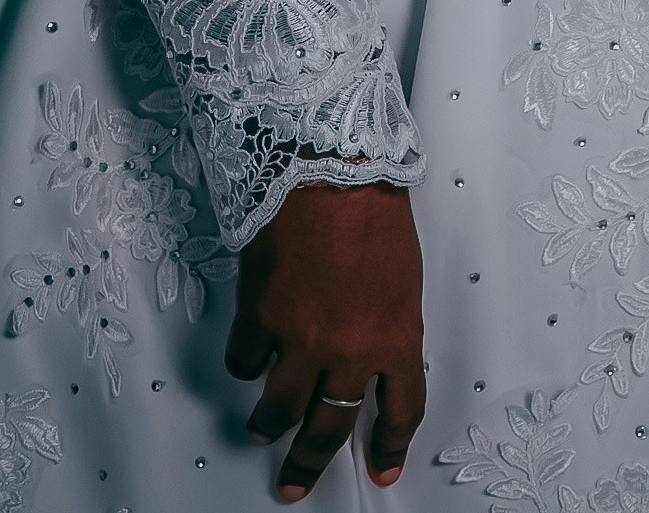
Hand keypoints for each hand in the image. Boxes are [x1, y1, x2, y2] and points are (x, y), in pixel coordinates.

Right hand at [226, 180, 425, 497]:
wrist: (331, 166)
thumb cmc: (374, 209)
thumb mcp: (402, 276)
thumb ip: (387, 326)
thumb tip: (366, 361)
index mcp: (398, 336)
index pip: (402, 409)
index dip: (391, 447)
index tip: (384, 471)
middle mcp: (351, 350)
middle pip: (329, 428)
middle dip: (309, 463)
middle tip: (295, 485)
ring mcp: (303, 339)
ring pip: (278, 411)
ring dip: (267, 426)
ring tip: (262, 429)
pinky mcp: (260, 319)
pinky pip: (246, 363)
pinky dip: (247, 362)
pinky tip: (250, 352)